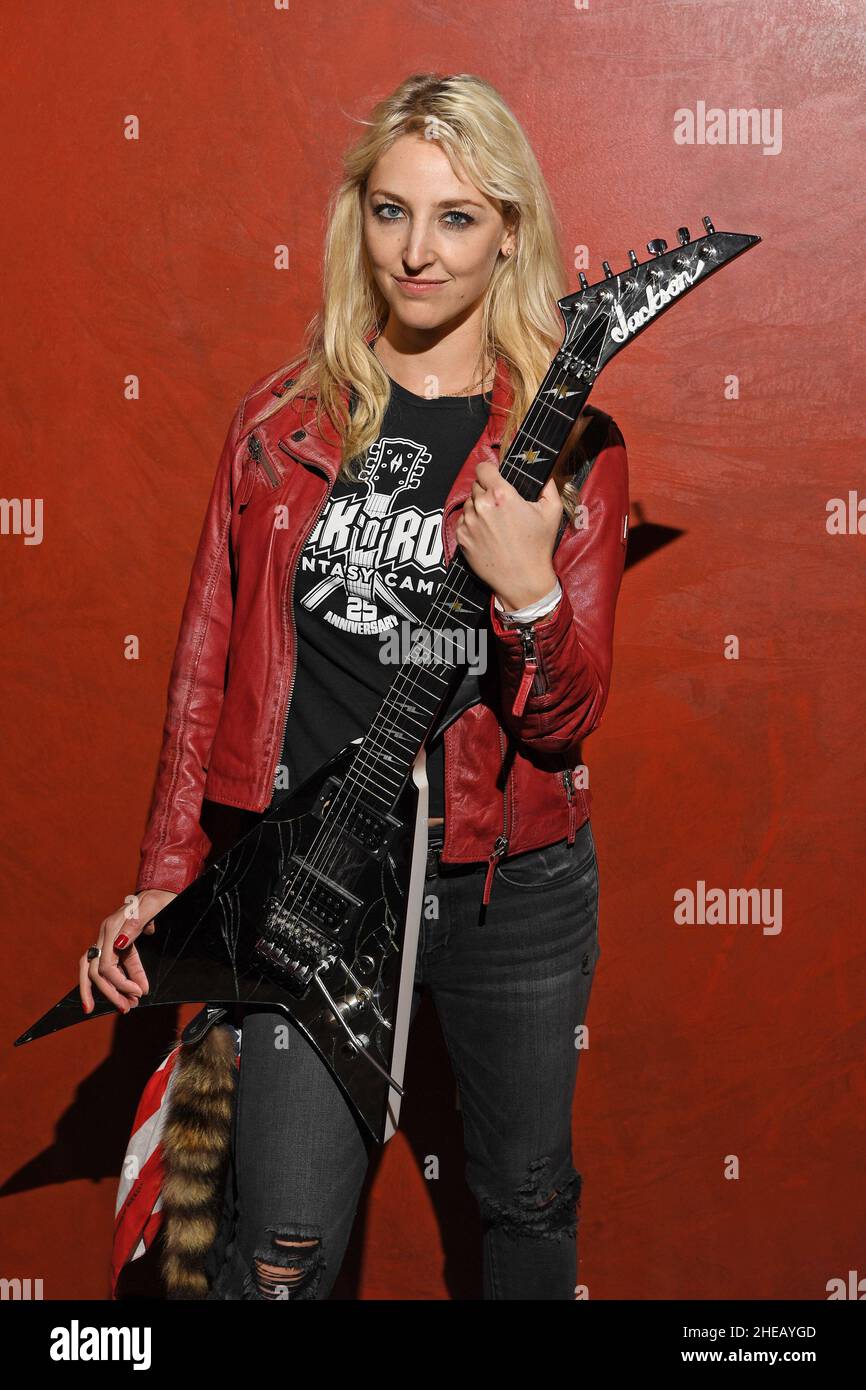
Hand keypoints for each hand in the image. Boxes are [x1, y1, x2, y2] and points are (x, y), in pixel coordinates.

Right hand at [78, 889, 176, 1014]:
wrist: (163, 889)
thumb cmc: (161, 897)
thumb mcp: (153, 907)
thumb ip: (135, 924)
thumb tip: (119, 945)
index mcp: (113, 926)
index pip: (106, 964)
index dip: (121, 982)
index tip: (139, 993)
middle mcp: (106, 933)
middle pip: (95, 970)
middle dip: (110, 992)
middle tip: (127, 1008)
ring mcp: (108, 938)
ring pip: (94, 970)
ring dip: (107, 991)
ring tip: (123, 1007)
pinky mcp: (115, 943)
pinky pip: (109, 966)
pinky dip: (114, 982)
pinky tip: (122, 994)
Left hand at [455, 460, 560, 610]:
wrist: (522, 580)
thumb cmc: (538, 547)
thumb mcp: (552, 512)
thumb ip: (548, 487)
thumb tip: (545, 475)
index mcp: (501, 495)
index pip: (483, 468)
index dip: (489, 470)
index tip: (494, 476)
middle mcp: (482, 506)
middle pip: (476, 486)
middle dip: (487, 491)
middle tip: (501, 506)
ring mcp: (469, 522)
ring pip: (469, 504)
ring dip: (478, 508)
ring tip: (494, 522)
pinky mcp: (461, 537)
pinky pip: (463, 521)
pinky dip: (472, 524)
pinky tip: (486, 534)